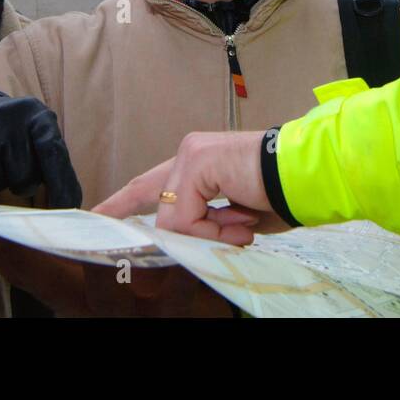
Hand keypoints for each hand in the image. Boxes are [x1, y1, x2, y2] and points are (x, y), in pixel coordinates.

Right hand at [0, 81, 81, 208]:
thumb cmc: (12, 135)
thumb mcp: (39, 138)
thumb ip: (57, 167)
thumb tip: (71, 209)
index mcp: (36, 115)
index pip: (53, 154)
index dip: (61, 188)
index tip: (66, 213)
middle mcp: (6, 117)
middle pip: (23, 177)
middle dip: (19, 182)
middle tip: (8, 165)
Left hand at [93, 131, 288, 243]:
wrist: (304, 178)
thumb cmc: (279, 196)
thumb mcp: (233, 218)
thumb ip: (203, 225)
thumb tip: (178, 246)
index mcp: (198, 163)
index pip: (150, 184)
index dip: (122, 202)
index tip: (95, 216)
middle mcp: (188, 153)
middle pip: (151, 198)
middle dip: (146, 224)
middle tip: (131, 229)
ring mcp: (189, 155)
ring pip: (172, 218)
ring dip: (210, 233)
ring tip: (245, 224)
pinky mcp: (195, 164)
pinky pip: (185, 218)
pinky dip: (213, 230)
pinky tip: (242, 220)